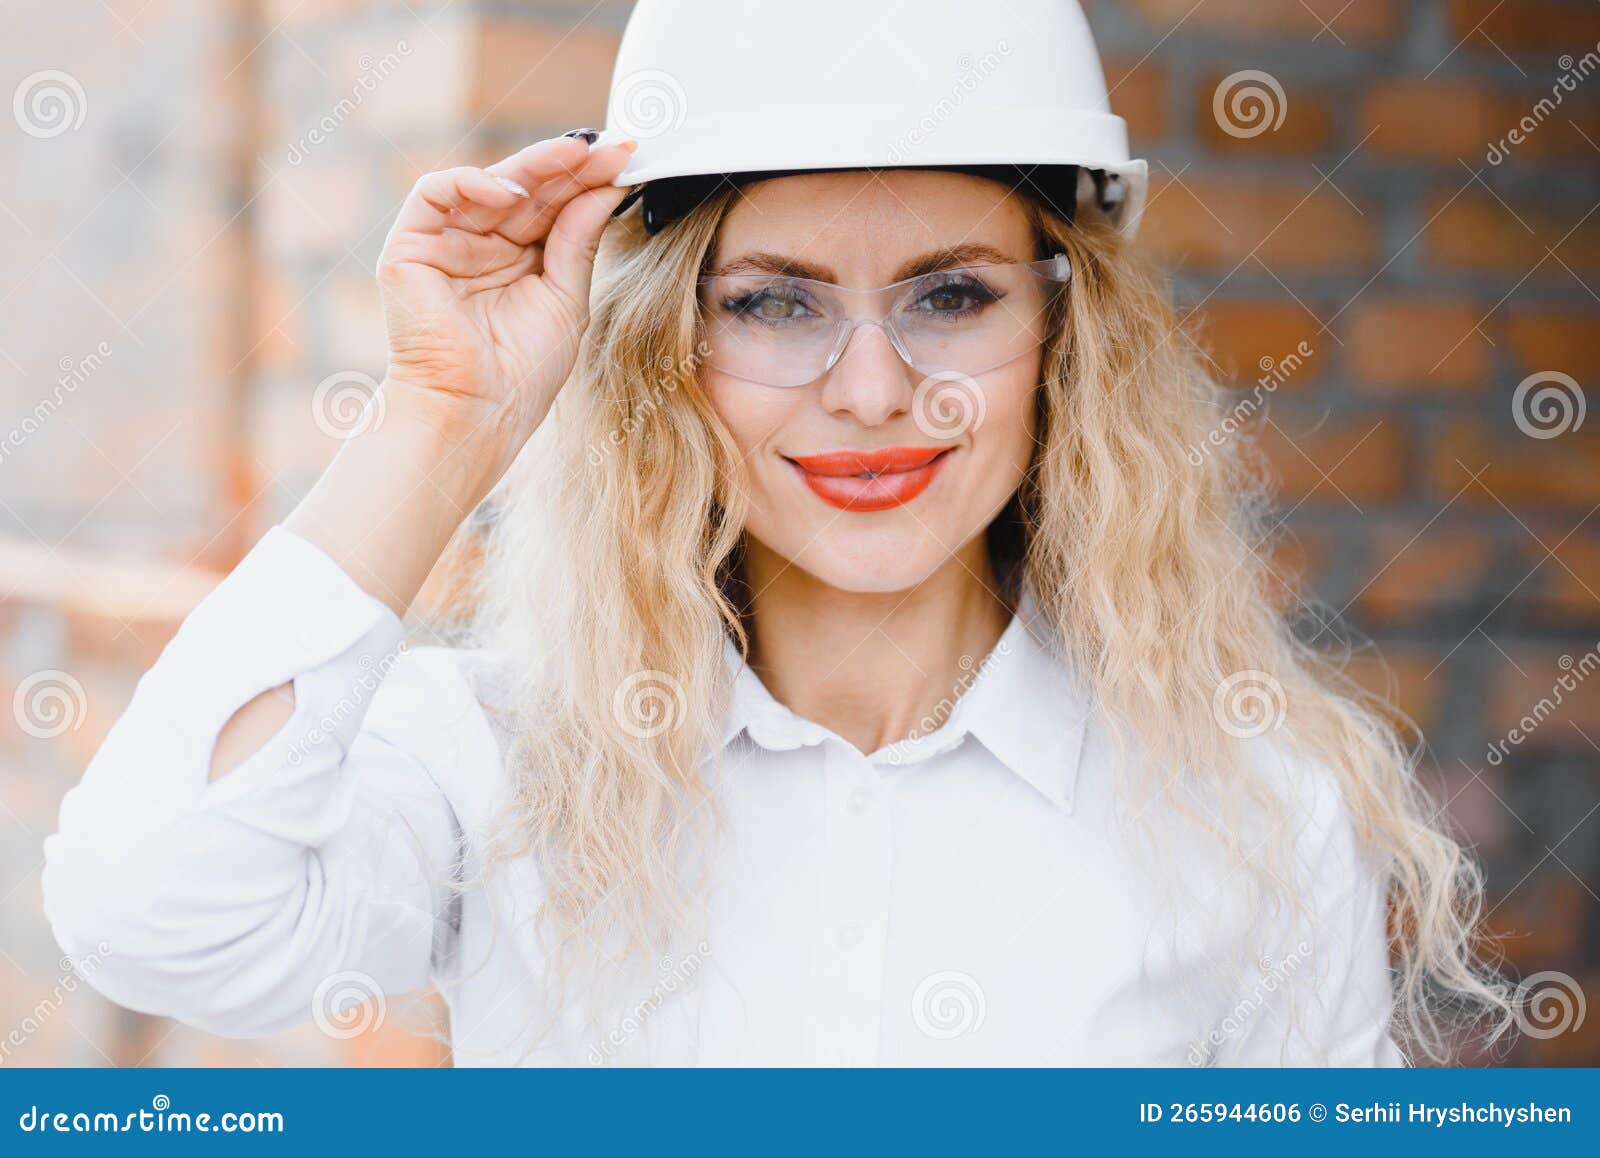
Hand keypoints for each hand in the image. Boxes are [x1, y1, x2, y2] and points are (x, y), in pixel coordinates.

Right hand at [374, 134, 636, 472]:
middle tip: (612, 148)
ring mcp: (447, 243)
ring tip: (576, 158)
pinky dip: (472, 183)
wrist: (477, 411)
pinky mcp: (410, 247)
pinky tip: (514, 193)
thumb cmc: (522, 371)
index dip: (589, 180)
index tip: (628, 158)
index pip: (555, 205)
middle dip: (570, 165)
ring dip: (534, 166)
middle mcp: (483, 244)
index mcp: (521, 259)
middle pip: (527, 188)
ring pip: (488, 183)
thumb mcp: (566, 298)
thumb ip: (579, 240)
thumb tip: (607, 188)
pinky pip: (435, 194)